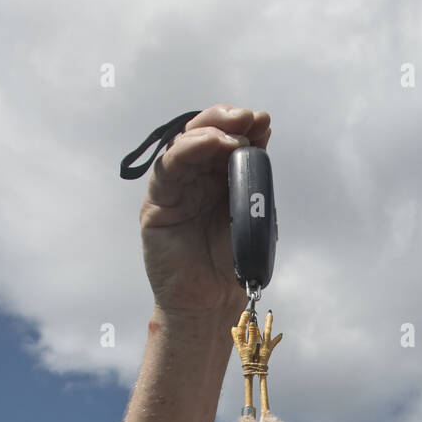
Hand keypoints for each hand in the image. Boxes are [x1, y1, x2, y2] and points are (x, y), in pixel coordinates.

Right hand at [140, 103, 271, 316]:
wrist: (213, 303)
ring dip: (210, 132)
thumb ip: (255, 180)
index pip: (228, 140)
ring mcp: (175, 189)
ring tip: (235, 135)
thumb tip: (262, 137)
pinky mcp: (157, 203)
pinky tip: (211, 144)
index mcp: (220, 179)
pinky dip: (189, 150)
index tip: (264, 122)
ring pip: (185, 145)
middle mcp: (196, 178)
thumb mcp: (254, 216)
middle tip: (249, 119)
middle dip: (227, 120)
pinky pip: (169, 169)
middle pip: (204, 133)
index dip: (245, 127)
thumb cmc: (234, 264)